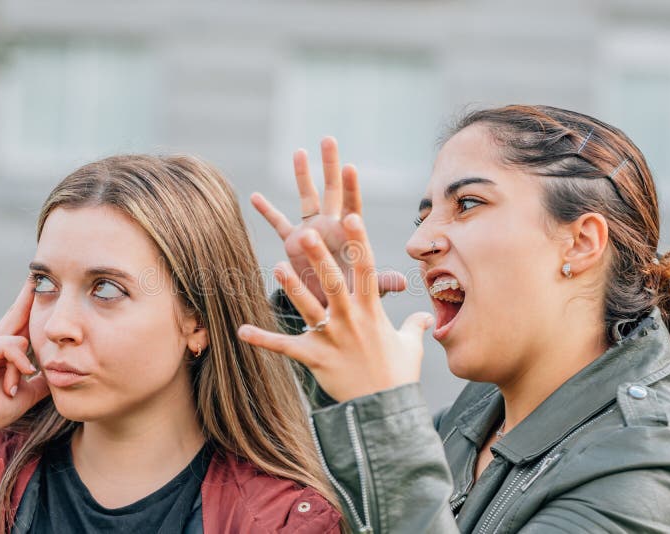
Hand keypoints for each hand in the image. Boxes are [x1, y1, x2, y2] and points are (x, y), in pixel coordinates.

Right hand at [0, 279, 49, 450]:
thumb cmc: (3, 406)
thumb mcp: (32, 386)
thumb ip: (43, 373)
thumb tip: (61, 366)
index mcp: (5, 349)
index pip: (22, 322)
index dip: (31, 304)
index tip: (40, 286)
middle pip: (17, 314)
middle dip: (28, 295)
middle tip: (38, 273)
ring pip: (20, 340)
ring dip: (21, 367)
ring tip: (11, 386)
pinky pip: (10, 346)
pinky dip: (16, 364)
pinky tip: (10, 382)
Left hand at [238, 213, 433, 401]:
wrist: (385, 410)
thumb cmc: (398, 375)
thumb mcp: (410, 345)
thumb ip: (415, 325)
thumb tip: (427, 317)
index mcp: (372, 311)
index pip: (367, 269)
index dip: (359, 241)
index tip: (352, 216)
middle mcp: (351, 320)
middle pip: (333, 282)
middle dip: (320, 257)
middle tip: (306, 233)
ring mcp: (331, 338)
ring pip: (308, 308)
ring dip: (292, 288)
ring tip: (277, 266)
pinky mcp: (314, 358)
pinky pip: (285, 348)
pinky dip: (263, 340)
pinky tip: (242, 331)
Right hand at [251, 137, 405, 305]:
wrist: (328, 304)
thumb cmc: (354, 293)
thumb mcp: (367, 288)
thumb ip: (382, 283)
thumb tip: (403, 283)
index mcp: (350, 233)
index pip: (352, 205)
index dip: (351, 187)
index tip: (350, 167)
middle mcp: (331, 225)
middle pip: (331, 190)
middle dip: (330, 166)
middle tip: (329, 140)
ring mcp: (312, 229)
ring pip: (307, 197)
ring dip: (302, 175)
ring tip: (299, 151)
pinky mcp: (293, 241)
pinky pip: (278, 223)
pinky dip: (267, 211)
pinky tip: (254, 196)